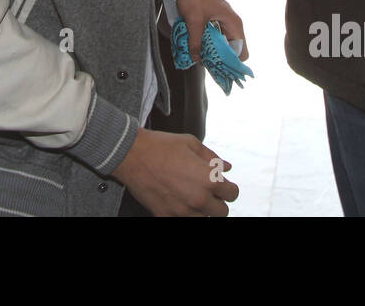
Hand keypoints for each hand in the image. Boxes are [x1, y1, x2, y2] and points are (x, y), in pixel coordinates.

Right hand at [111, 128, 238, 215]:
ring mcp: (181, 211)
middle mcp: (198, 199)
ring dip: (202, 210)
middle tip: (207, 191)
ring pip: (204, 219)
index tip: (222, 185)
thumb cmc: (161, 146)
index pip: (233, 194)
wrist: (131, 155)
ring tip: (191, 195)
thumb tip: (227, 167)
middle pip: (222, 212)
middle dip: (218, 201)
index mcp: (208, 179)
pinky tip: (177, 200)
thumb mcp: (191, 143)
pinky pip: (183, 221)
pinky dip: (183, 213)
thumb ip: (212, 158)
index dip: (228, 188)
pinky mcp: (165, 216)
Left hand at [165, 0, 247, 63]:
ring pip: (221, 41)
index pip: (242, 51)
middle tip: (207, 66)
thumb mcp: (194, 21)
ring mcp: (222, 19)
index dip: (232, 63)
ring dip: (211, 50)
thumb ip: (195, 42)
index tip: (220, 71)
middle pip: (231, 48)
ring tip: (199, 57)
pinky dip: (207, 41)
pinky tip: (195, 44)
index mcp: (233, 23)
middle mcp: (231, 23)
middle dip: (220, 59)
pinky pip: (214, 34)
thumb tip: (197, 59)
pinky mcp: (213, 17)